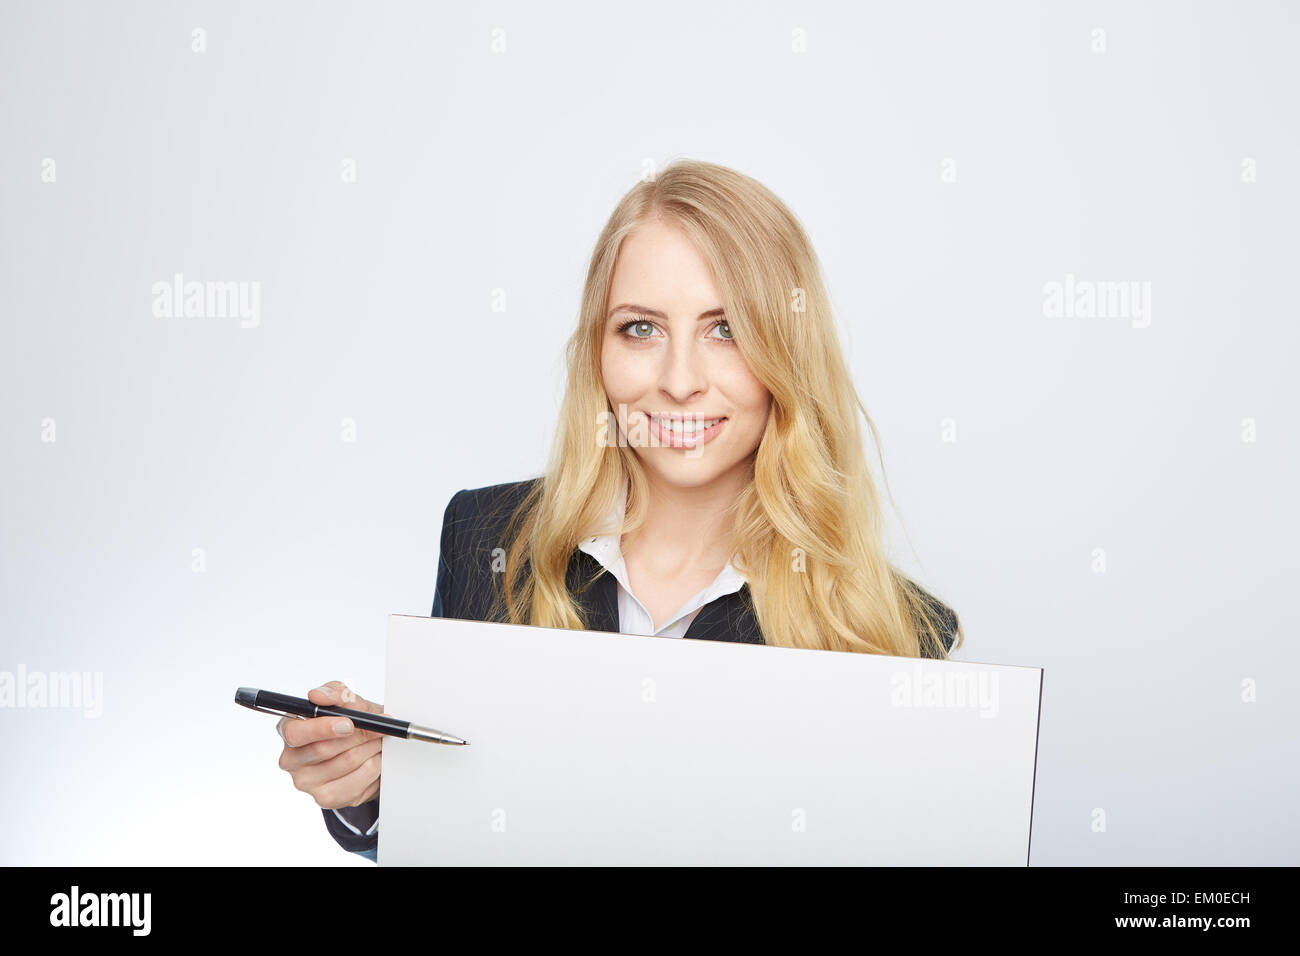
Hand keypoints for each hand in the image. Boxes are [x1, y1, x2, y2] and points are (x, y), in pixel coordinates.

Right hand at [276, 681, 384, 809]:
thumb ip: (336, 693)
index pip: (295, 733)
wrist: (367, 749)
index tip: (348, 723)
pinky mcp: (325, 798)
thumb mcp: (348, 702)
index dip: (322, 728)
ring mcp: (306, 782)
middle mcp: (291, 759)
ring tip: (377, 741)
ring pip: (346, 762)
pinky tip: (374, 759)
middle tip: (378, 729)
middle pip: (324, 749)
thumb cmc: (352, 722)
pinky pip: (358, 780)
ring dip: (370, 748)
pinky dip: (374, 766)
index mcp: (289, 730)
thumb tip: (318, 695)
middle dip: (358, 736)